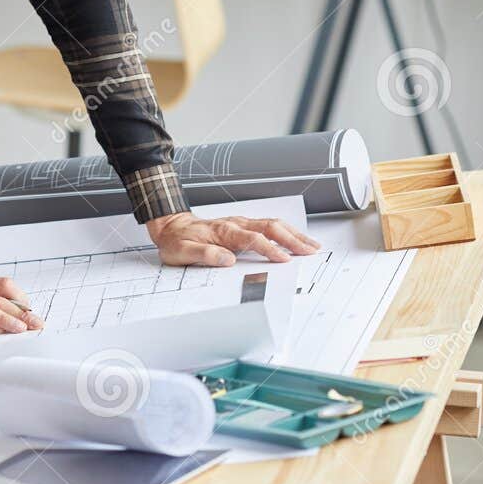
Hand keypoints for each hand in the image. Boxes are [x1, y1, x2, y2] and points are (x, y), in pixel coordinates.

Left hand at [146, 211, 321, 267]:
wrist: (171, 226)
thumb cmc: (176, 240)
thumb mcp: (182, 252)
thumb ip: (204, 254)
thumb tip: (227, 260)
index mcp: (223, 231)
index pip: (253, 240)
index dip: (269, 249)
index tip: (284, 260)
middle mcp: (235, 224)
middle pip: (269, 228)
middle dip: (292, 239)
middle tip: (310, 251)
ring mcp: (240, 223)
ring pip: (272, 224)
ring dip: (293, 234)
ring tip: (311, 245)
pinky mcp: (242, 225)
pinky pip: (268, 225)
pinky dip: (285, 231)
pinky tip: (295, 238)